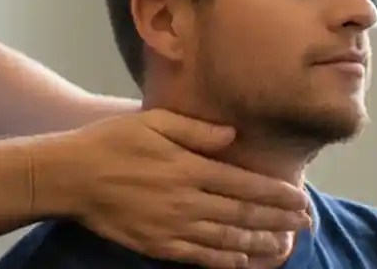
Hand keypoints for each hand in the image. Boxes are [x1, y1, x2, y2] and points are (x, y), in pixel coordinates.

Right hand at [32, 109, 312, 267]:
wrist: (70, 177)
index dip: (276, 195)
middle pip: (242, 214)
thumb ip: (195, 130)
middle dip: (278, 220)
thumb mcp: (152, 122)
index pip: (244, 184)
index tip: (301, 199)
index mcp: (187, 167)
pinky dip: (226, 259)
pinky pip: (200, 257)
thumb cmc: (111, 142)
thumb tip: (232, 136)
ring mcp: (172, 227)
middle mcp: (186, 200)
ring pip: (227, 238)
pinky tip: (244, 259)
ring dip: (260, 242)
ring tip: (286, 244)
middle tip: (306, 223)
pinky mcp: (158, 246)